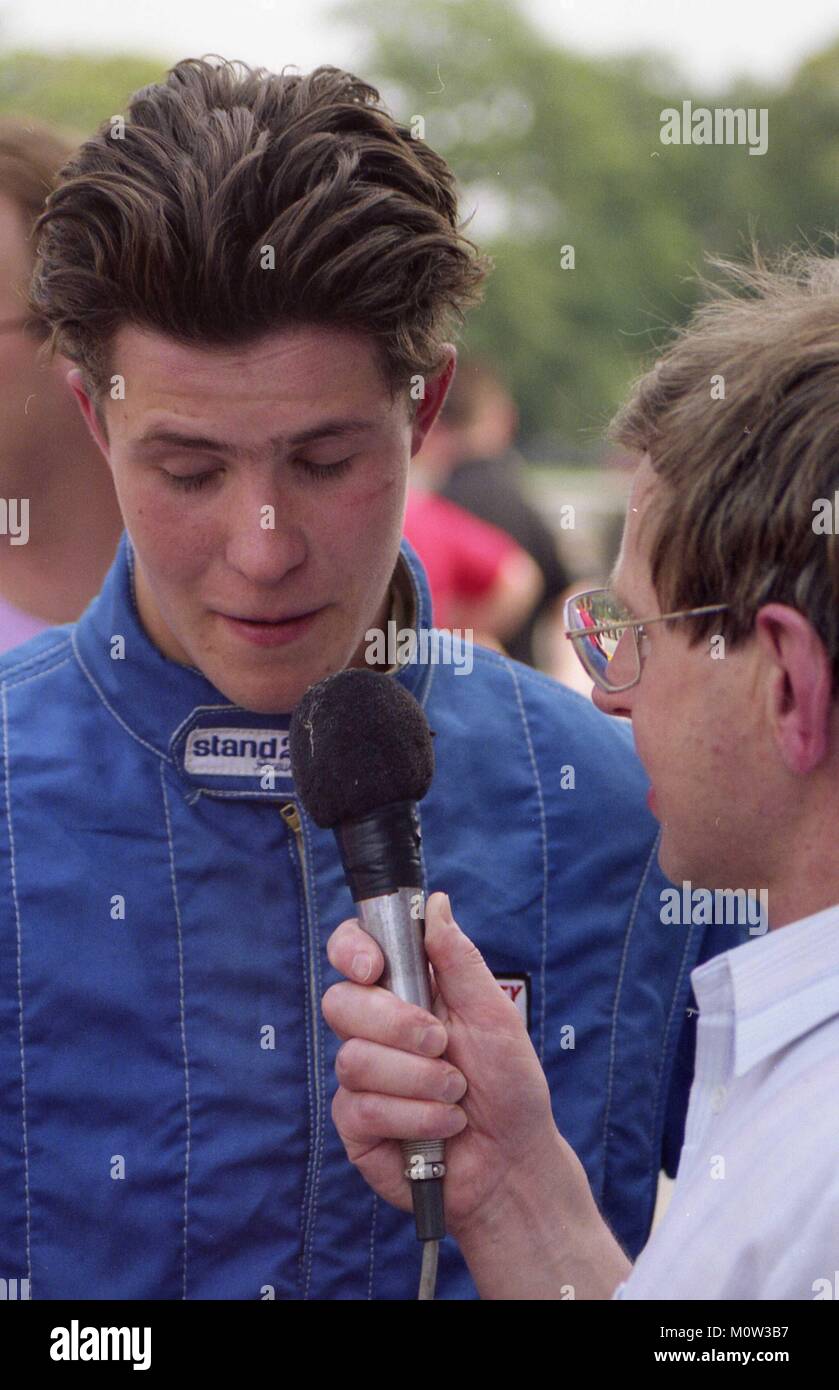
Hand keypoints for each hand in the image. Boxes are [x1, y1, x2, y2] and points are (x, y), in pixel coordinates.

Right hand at [321, 890, 560, 1238]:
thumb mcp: (494, 1015)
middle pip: (340, 1003)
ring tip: (455, 1095)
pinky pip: (362, 1108)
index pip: (352, 952)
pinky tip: (443, 1125)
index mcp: (405, 992)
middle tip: (442, 1044)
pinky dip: (414, 1117)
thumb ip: (460, 961)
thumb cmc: (508, 1084)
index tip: (375, 967)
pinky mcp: (357, 1125)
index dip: (351, 950)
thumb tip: (436, 902)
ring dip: (418, 1080)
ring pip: (355, 1060)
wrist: (514, 1161)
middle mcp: (375, 1030)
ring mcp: (362, 1078)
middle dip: (397, 1025)